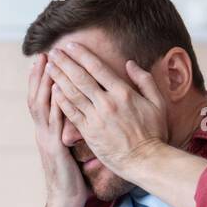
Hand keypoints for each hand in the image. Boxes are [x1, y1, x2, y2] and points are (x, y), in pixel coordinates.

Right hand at [28, 54, 87, 206]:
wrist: (66, 200)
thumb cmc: (72, 178)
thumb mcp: (69, 151)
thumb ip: (70, 133)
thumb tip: (76, 118)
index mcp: (48, 132)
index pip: (42, 101)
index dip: (42, 81)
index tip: (45, 61)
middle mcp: (44, 132)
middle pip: (37, 97)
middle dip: (39, 75)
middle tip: (43, 53)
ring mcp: (47, 139)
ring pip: (41, 106)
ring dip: (43, 83)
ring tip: (46, 63)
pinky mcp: (55, 148)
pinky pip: (53, 122)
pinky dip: (54, 104)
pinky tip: (57, 88)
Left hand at [45, 42, 168, 179]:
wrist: (145, 160)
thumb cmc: (154, 132)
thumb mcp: (158, 103)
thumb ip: (145, 80)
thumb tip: (130, 63)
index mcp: (123, 93)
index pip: (97, 68)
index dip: (81, 55)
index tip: (71, 45)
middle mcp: (107, 103)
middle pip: (81, 77)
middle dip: (65, 62)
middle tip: (54, 51)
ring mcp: (96, 118)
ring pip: (73, 93)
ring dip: (59, 78)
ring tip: (49, 66)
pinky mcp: (89, 133)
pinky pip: (72, 113)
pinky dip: (61, 100)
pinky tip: (53, 90)